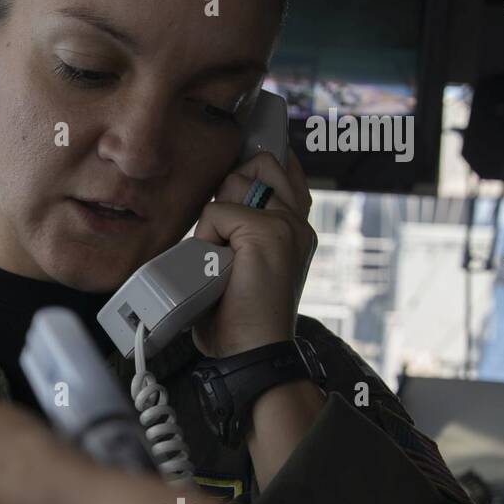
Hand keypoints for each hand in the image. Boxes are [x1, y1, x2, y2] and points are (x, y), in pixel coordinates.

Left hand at [191, 148, 316, 358]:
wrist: (253, 353)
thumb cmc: (238, 317)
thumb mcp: (240, 264)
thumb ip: (238, 231)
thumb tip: (214, 204)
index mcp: (296, 227)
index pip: (284, 168)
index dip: (261, 160)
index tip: (248, 149)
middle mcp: (297, 221)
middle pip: (257, 164)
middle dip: (228, 191)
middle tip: (222, 238)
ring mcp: (287, 224)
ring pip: (236, 182)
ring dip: (215, 218)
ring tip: (220, 257)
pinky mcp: (269, 232)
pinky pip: (217, 212)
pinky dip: (206, 239)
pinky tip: (218, 267)